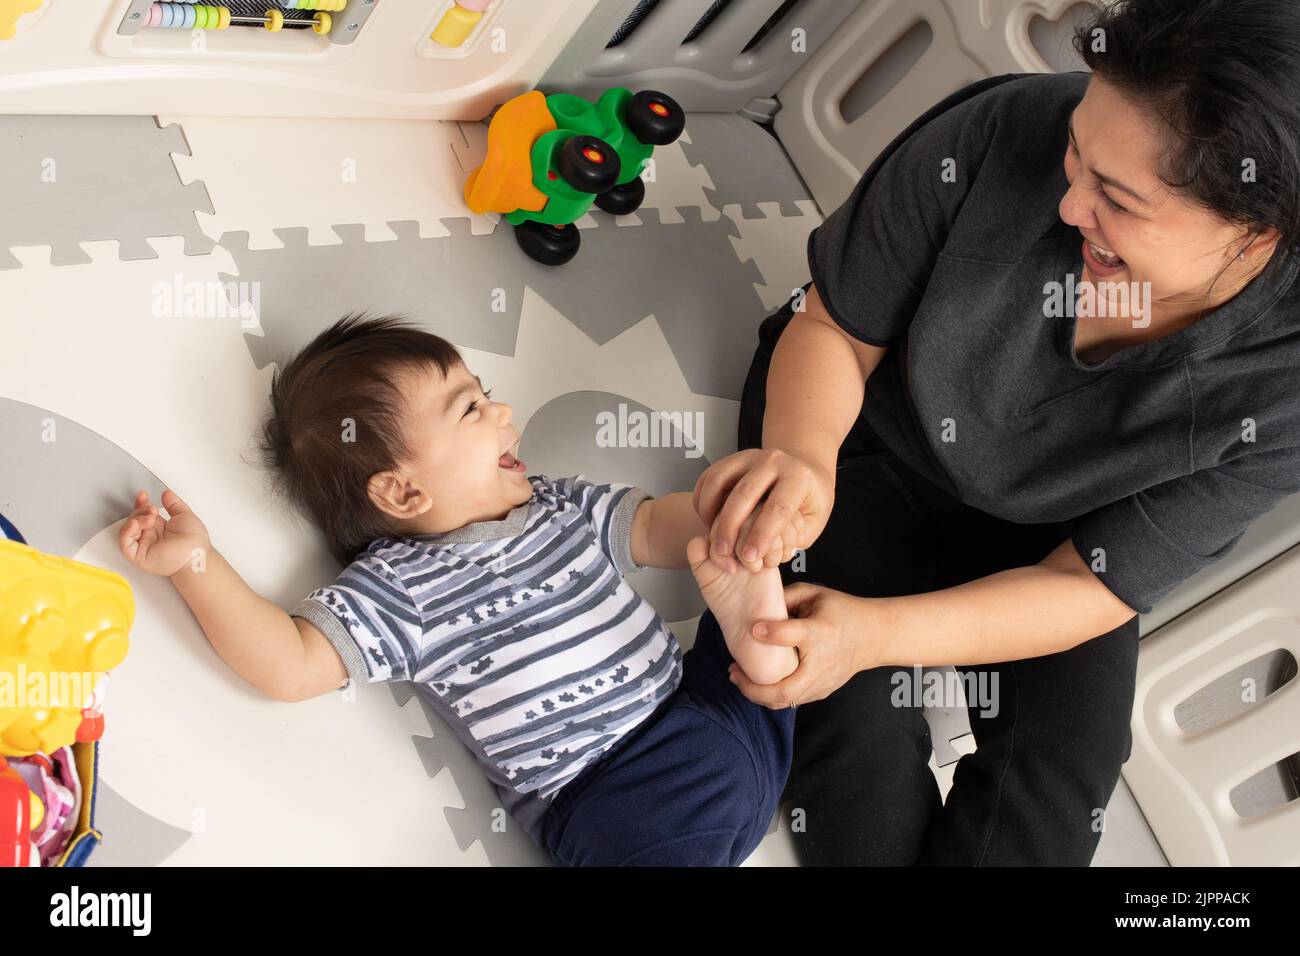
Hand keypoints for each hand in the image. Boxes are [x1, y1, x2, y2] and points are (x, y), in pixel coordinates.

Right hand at [118, 489, 211, 577]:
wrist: (197, 555)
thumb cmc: (195, 542)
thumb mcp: (184, 515)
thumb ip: (174, 503)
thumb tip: (166, 493)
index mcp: (159, 527)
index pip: (143, 514)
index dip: (141, 503)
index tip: (144, 495)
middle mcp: (150, 536)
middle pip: (134, 519)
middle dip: (140, 510)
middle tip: (152, 509)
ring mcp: (144, 546)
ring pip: (128, 530)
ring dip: (136, 519)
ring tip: (151, 517)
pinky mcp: (139, 556)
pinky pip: (125, 543)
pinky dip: (127, 531)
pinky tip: (136, 524)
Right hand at [693, 448, 834, 573]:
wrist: (803, 468)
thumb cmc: (808, 501)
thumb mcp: (814, 522)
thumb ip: (794, 537)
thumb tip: (768, 551)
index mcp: (798, 477)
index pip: (777, 508)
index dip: (762, 535)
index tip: (749, 558)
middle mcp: (774, 461)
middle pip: (745, 492)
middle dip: (731, 525)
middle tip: (723, 552)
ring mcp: (751, 457)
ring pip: (720, 480)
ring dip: (710, 510)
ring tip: (711, 534)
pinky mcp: (733, 458)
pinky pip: (709, 476)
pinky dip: (702, 499)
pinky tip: (706, 518)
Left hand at [727, 581, 882, 707]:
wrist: (874, 636)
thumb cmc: (842, 611)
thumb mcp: (816, 593)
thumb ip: (786, 596)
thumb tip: (756, 604)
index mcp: (819, 632)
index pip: (793, 636)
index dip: (771, 633)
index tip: (753, 629)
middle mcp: (821, 662)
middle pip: (785, 688)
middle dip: (753, 687)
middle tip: (733, 672)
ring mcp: (822, 682)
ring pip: (785, 701)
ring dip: (757, 694)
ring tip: (738, 678)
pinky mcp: (821, 692)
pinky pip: (791, 701)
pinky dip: (770, 696)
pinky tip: (756, 683)